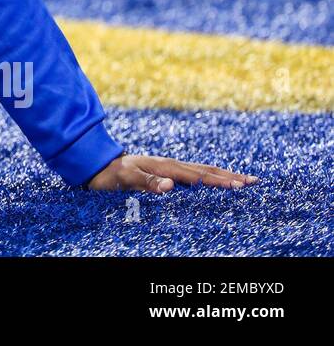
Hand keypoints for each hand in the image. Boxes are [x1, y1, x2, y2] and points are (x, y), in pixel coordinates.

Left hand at [86, 152, 257, 192]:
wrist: (96, 164)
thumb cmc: (110, 174)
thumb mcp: (125, 178)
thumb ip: (147, 182)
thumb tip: (170, 186)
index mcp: (165, 167)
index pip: (198, 176)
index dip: (219, 182)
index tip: (240, 186)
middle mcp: (170, 165)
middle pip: (206, 171)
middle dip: (230, 176)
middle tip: (254, 182)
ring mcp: (168, 168)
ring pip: (202, 171)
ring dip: (223, 175)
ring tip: (243, 180)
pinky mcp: (165, 172)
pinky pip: (193, 174)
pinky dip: (209, 177)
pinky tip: (215, 181)